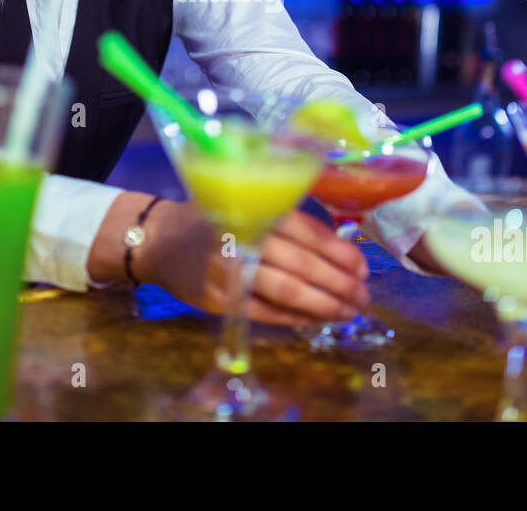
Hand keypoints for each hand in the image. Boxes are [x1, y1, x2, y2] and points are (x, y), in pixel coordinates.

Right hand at [140, 206, 369, 326]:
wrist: (161, 239)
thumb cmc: (219, 220)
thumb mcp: (253, 207)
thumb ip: (291, 225)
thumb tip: (344, 253)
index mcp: (257, 210)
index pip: (310, 234)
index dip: (342, 254)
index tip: (365, 270)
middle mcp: (244, 238)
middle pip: (303, 267)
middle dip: (340, 285)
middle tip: (363, 298)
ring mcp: (229, 271)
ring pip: (286, 292)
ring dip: (323, 306)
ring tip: (346, 312)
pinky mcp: (218, 300)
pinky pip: (265, 313)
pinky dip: (294, 318)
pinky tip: (314, 320)